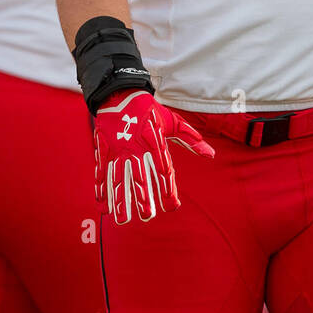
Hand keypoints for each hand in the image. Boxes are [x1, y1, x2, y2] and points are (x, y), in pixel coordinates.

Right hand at [94, 91, 214, 224]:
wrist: (120, 93)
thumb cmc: (150, 111)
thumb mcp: (173, 122)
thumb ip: (191, 139)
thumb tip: (211, 155)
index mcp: (155, 141)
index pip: (163, 168)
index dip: (168, 188)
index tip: (172, 206)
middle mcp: (136, 146)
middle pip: (140, 176)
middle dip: (143, 197)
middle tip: (147, 216)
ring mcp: (118, 148)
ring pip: (119, 177)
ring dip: (120, 199)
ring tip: (122, 219)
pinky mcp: (104, 148)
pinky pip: (102, 171)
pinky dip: (101, 189)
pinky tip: (102, 205)